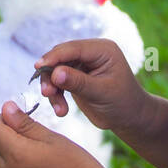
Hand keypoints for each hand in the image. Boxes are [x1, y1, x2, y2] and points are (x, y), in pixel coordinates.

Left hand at [0, 101, 110, 167]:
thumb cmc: (76, 164)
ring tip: (34, 155)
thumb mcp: (51, 138)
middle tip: (22, 133)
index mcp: (16, 154)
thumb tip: (6, 107)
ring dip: (7, 156)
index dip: (1, 119)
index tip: (16, 118)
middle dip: (0, 136)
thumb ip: (24, 123)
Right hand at [33, 38, 154, 138]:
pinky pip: (58, 82)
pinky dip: (56, 96)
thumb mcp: (102, 93)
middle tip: (46, 93)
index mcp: (102, 50)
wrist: (129, 118)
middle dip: (51, 75)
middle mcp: (91, 53)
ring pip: (56, 70)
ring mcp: (82, 64)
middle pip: (61, 57)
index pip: (73, 48)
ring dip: (53, 89)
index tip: (38, 67)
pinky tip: (61, 111)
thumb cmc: (123, 103)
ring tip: (59, 109)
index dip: (54, 57)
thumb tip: (55, 73)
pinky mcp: (75, 76)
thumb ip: (78, 82)